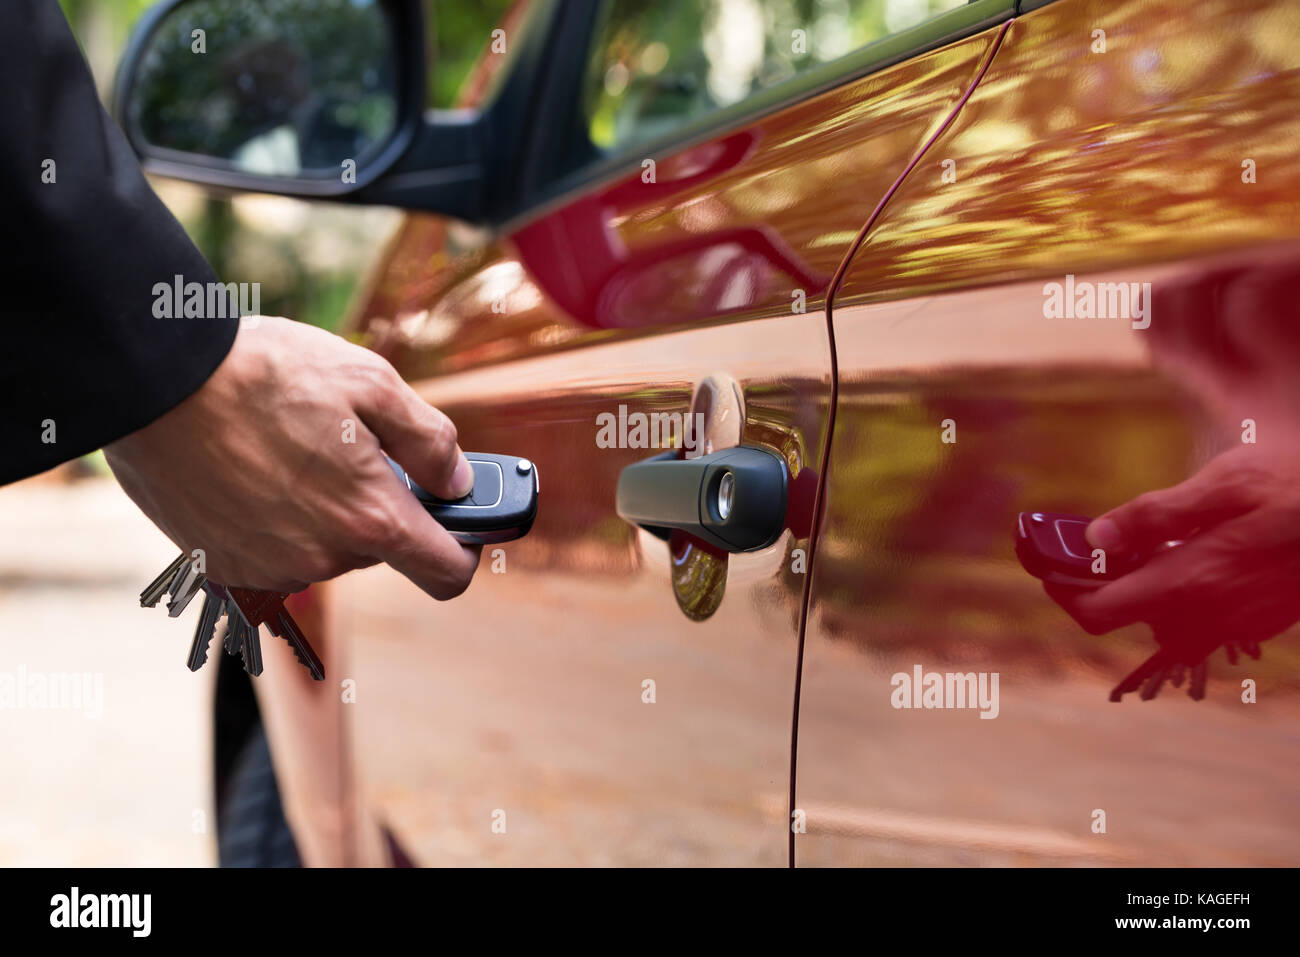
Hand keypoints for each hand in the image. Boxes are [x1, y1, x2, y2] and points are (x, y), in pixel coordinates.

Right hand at [105, 316, 480, 596]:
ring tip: (289, 447)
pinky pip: (276, 551)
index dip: (464, 550)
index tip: (461, 525)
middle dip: (379, 505)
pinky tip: (252, 469)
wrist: (153, 381)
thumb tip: (457, 481)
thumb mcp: (371, 381)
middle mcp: (322, 558)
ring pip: (326, 548)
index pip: (446, 573)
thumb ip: (430, 441)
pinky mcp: (224, 566)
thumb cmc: (265, 372)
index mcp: (370, 518)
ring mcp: (269, 568)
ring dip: (324, 510)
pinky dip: (276, 520)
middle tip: (353, 447)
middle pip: (380, 548)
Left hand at [1044, 444, 1299, 663]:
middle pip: (1119, 619)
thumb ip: (1156, 514)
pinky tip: (1177, 557)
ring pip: (1154, 622)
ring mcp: (1230, 624)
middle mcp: (1205, 615)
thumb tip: (1096, 537)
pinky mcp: (1250, 623)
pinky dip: (1169, 595)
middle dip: (1088, 588)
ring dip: (1131, 591)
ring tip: (1126, 548)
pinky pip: (1191, 619)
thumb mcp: (1224, 484)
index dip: (1062, 590)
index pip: (1099, 611)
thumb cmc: (1295, 486)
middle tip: (1076, 552)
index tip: (1046, 564)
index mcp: (1190, 581)